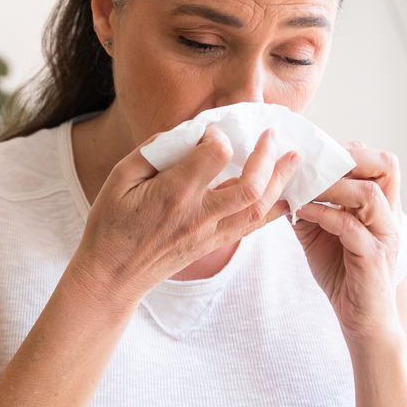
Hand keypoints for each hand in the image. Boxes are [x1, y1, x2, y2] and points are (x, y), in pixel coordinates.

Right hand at [70, 128, 300, 301]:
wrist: (113, 275)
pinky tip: (287, 193)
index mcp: (173, 194)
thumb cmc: (111, 223)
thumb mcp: (120, 178)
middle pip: (250, 185)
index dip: (218, 135)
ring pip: (259, 208)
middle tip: (273, 134)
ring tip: (295, 159)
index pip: (215, 155)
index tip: (210, 132)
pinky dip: (275, 208)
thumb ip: (154, 151)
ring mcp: (210, 233)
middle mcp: (198, 215)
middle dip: (268, 157)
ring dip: (281, 181)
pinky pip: (253, 226)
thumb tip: (187, 133)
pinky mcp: (214, 244)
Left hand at [293, 143, 402, 342]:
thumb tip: (281, 182)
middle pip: (386, 166)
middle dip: (349, 158)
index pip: (379, 162)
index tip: (315, 152)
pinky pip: (349, 226)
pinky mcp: (373, 258)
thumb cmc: (343, 275)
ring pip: (368, 193)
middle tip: (313, 161)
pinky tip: (300, 211)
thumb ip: (308, 206)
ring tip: (302, 185)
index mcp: (381, 206)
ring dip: (332, 185)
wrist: (362, 321)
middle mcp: (389, 216)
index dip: (350, 150)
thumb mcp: (320, 233)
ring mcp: (384, 236)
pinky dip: (323, 213)